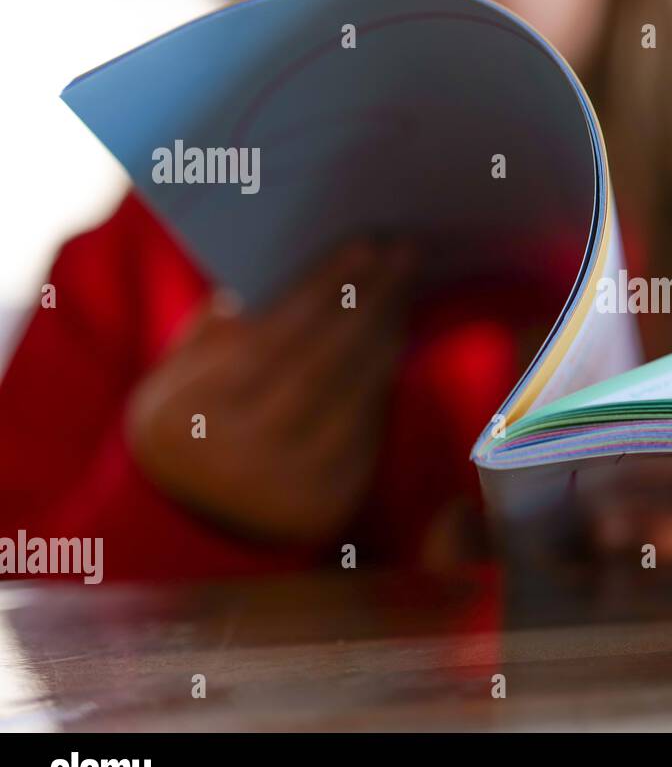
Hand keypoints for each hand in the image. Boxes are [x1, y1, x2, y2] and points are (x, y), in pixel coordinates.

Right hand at [126, 241, 417, 545]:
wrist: (198, 521)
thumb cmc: (189, 423)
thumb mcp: (172, 379)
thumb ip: (214, 333)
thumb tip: (278, 275)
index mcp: (187, 420)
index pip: (271, 340)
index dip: (322, 289)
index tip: (362, 245)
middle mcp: (240, 460)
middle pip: (323, 363)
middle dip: (368, 300)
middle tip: (403, 250)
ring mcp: (292, 485)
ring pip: (354, 392)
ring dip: (387, 328)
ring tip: (404, 279)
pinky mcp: (336, 498)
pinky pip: (370, 421)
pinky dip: (385, 369)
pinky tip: (396, 327)